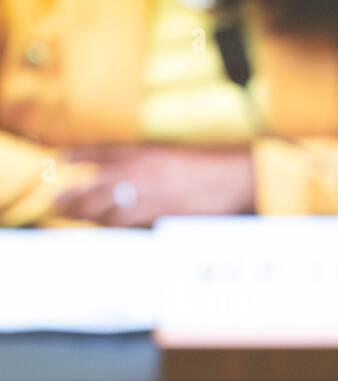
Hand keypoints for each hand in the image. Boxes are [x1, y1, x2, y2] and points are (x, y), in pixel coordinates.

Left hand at [53, 145, 255, 226]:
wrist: (237, 177)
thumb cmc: (215, 169)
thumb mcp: (179, 157)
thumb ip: (155, 165)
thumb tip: (136, 175)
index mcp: (147, 153)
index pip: (102, 152)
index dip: (79, 155)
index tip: (60, 158)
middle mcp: (142, 170)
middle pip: (96, 183)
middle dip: (72, 194)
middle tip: (55, 202)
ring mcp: (150, 191)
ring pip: (105, 204)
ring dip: (84, 212)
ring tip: (69, 216)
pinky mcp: (160, 211)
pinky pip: (126, 220)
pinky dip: (110, 224)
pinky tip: (100, 227)